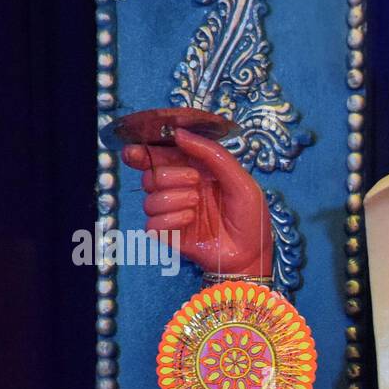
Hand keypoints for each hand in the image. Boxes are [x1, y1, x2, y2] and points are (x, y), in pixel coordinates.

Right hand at [121, 127, 270, 275]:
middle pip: (151, 175)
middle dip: (169, 175)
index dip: (144, 152)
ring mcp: (174, 213)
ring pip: (149, 199)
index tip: (135, 152)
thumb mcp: (240, 181)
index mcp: (195, 172)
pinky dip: (169, 220)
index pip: (162, 157)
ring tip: (197, 204)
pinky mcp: (170, 235)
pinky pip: (152, 224)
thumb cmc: (250, 218)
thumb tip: (179, 133)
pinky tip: (190, 221)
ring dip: (173, 198)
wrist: (252, 255)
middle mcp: (180, 190)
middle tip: (195, 181)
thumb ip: (213, 154)